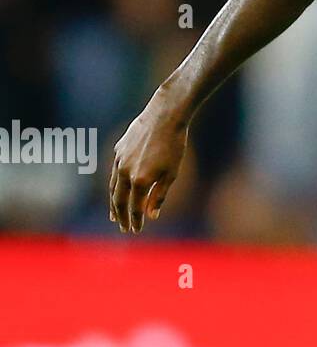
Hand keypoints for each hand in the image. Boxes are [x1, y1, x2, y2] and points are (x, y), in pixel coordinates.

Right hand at [109, 95, 188, 232]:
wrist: (164, 116)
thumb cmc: (174, 146)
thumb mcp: (171, 174)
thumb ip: (159, 195)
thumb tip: (151, 215)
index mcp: (140, 181)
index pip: (135, 208)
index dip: (135, 221)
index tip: (136, 230)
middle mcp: (125, 172)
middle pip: (119, 200)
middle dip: (121, 216)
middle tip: (123, 228)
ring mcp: (119, 160)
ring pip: (113, 186)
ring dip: (114, 202)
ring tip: (114, 214)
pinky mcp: (118, 149)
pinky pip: (114, 172)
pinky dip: (115, 184)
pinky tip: (118, 190)